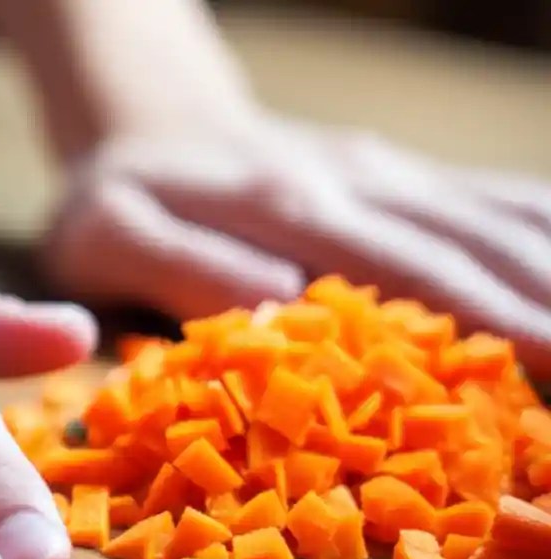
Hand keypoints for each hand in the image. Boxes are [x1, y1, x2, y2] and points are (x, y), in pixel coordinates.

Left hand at [45, 116, 550, 373]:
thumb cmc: (116, 203)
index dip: (479, 326)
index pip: (401, 276)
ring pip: (495, 222)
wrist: (145, 127)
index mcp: (284, 209)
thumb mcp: (111, 238)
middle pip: (468, 252)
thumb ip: (186, 269)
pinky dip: (543, 231)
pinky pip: (490, 199)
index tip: (544, 371)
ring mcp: (385, 175)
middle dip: (543, 313)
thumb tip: (283, 309)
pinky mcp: (399, 175)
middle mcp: (353, 185)